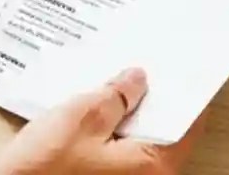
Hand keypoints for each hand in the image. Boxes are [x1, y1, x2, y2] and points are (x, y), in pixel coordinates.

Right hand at [0, 68, 204, 174]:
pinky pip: (121, 153)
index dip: (181, 89)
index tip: (178, 64)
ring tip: (115, 83)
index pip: (186, 121)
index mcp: (153, 166)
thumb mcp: (79, 119)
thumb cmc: (42, 172)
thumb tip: (137, 79)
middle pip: (164, 130)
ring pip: (140, 141)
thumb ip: (115, 96)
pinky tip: (97, 111)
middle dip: (151, 97)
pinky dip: (114, 131)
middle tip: (141, 64)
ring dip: (129, 114)